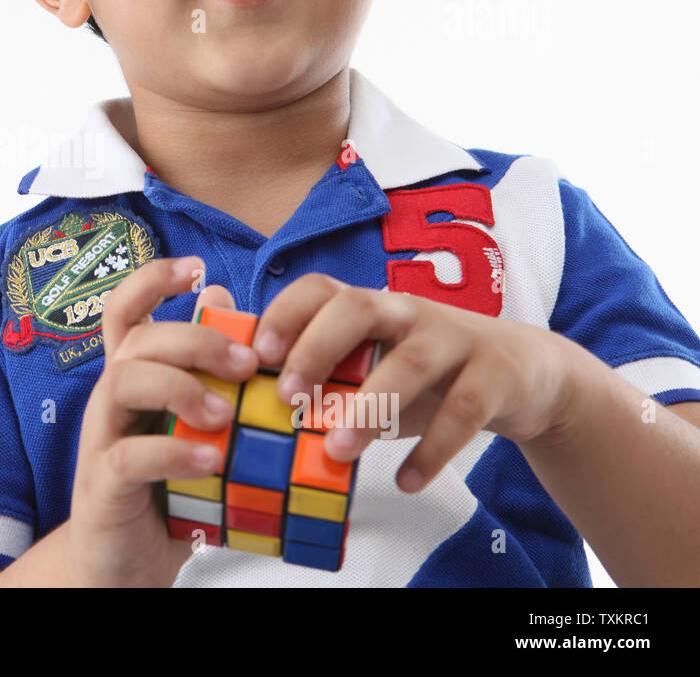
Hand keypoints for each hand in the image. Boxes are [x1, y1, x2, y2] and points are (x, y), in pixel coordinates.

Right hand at [67, 255, 258, 586]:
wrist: (123, 562)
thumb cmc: (162, 488)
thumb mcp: (189, 425)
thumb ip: (204, 368)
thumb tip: (222, 299)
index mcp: (132, 376)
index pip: (125, 309)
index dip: (153, 279)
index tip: (195, 267)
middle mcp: (111, 398)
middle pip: (137, 339)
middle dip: (195, 339)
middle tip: (247, 364)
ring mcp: (101, 438)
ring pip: (123, 382)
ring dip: (181, 388)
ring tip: (224, 415)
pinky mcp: (102, 484)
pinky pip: (129, 456)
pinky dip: (172, 452)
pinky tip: (209, 460)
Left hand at [250, 273, 580, 492]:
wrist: (524, 374)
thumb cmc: (424, 372)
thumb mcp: (373, 365)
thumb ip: (320, 370)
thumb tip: (244, 384)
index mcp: (370, 307)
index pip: (321, 288)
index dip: (286, 313)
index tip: (258, 354)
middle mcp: (409, 311)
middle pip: (360, 307)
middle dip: (318, 348)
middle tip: (289, 398)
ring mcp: (456, 338)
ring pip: (410, 363)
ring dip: (370, 409)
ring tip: (337, 451)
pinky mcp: (497, 375)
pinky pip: (464, 411)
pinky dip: (433, 450)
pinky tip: (406, 481)